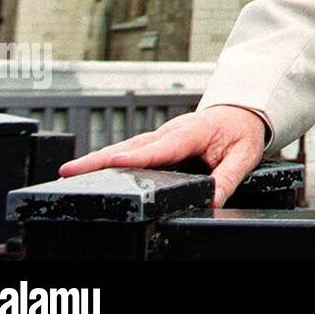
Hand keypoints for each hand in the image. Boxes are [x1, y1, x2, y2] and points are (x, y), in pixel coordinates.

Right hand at [57, 105, 266, 207]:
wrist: (242, 112)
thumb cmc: (241, 132)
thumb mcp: (244, 155)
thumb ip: (228, 178)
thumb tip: (212, 201)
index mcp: (193, 132)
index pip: (164, 147)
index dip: (139, 156)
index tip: (115, 162)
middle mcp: (171, 132)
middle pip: (133, 146)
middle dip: (101, 158)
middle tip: (71, 169)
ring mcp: (161, 136)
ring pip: (127, 147)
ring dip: (99, 158)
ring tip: (70, 171)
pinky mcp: (156, 142)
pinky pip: (131, 150)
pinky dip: (109, 158)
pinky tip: (91, 170)